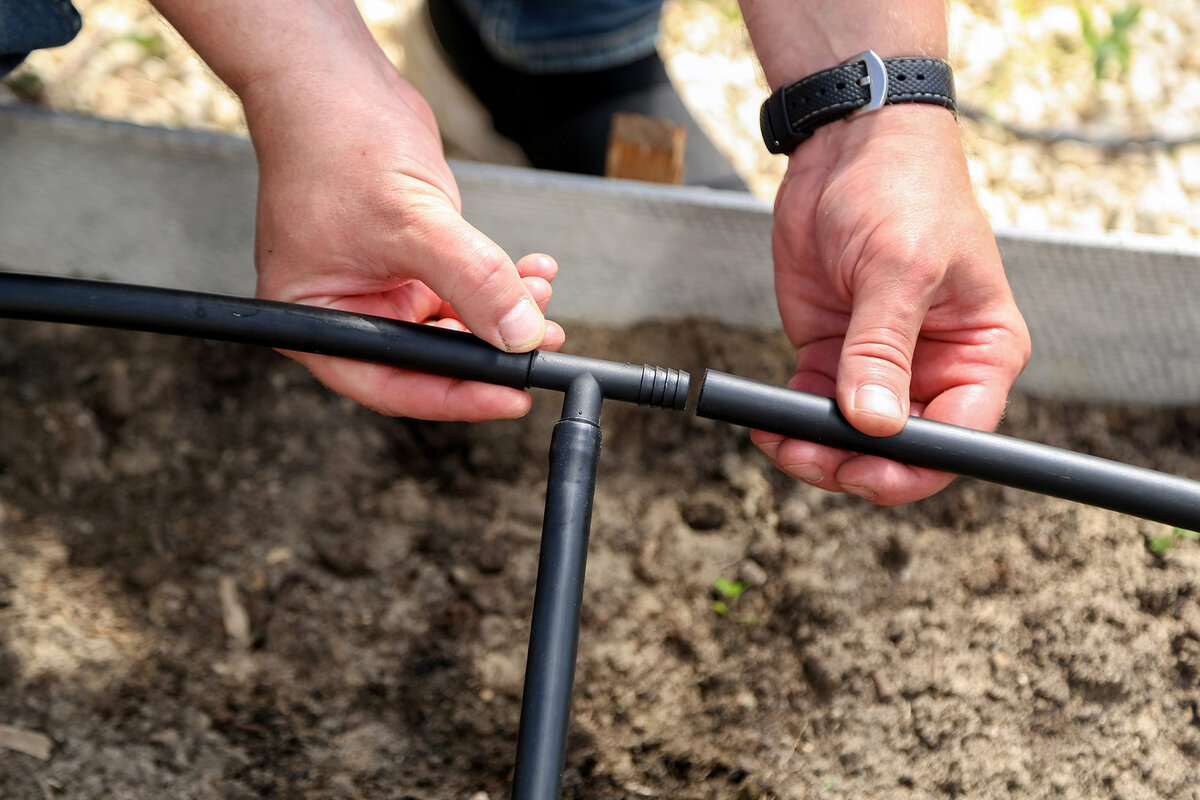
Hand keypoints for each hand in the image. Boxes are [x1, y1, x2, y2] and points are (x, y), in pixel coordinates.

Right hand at [244, 72, 564, 421]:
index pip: (392, 383)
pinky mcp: (411, 259)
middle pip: (428, 358)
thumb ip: (470, 281)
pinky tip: (532, 270)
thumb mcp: (411, 221)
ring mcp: (380, 286)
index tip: (510, 395)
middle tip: (538, 346)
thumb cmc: (335, 142)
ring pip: (454, 322)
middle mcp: (348, 311)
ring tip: (541, 295)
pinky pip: (463, 285)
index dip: (455, 396)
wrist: (332, 79)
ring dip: (503, 312)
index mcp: (318, 322)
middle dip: (490, 349)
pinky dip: (499, 281)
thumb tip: (520, 334)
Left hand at [752, 106, 1030, 503]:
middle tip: (806, 455)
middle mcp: (935, 368)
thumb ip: (884, 347)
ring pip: (851, 437)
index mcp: (981, 352)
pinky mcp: (832, 351)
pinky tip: (766, 421)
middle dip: (854, 463)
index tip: (864, 471)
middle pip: (900, 449)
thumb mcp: (899, 265)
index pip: (959, 438)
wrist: (848, 143)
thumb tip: (875, 423)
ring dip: (815, 449)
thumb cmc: (903, 188)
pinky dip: (789, 421)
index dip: (912, 468)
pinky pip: (812, 408)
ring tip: (779, 440)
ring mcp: (880, 364)